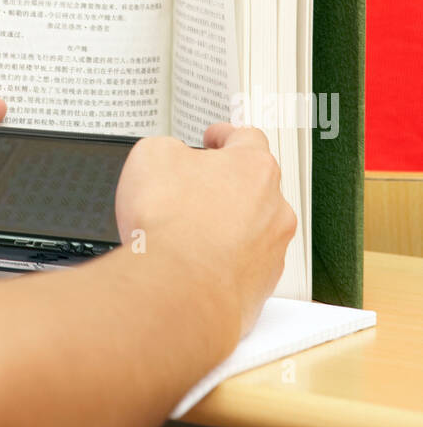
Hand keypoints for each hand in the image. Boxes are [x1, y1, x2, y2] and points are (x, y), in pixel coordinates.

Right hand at [114, 124, 295, 337]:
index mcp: (254, 167)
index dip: (224, 135)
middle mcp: (274, 208)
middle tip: (192, 190)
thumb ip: (170, 148)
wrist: (176, 290)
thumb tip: (172, 158)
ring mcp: (271, 251)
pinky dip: (223, 261)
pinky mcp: (260, 288)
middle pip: (253, 186)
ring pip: (252, 228)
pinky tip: (194, 263)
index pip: (246, 138)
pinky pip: (243, 265)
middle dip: (224, 185)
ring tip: (188, 233)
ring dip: (226, 226)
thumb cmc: (169, 226)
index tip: (213, 139)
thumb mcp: (152, 155)